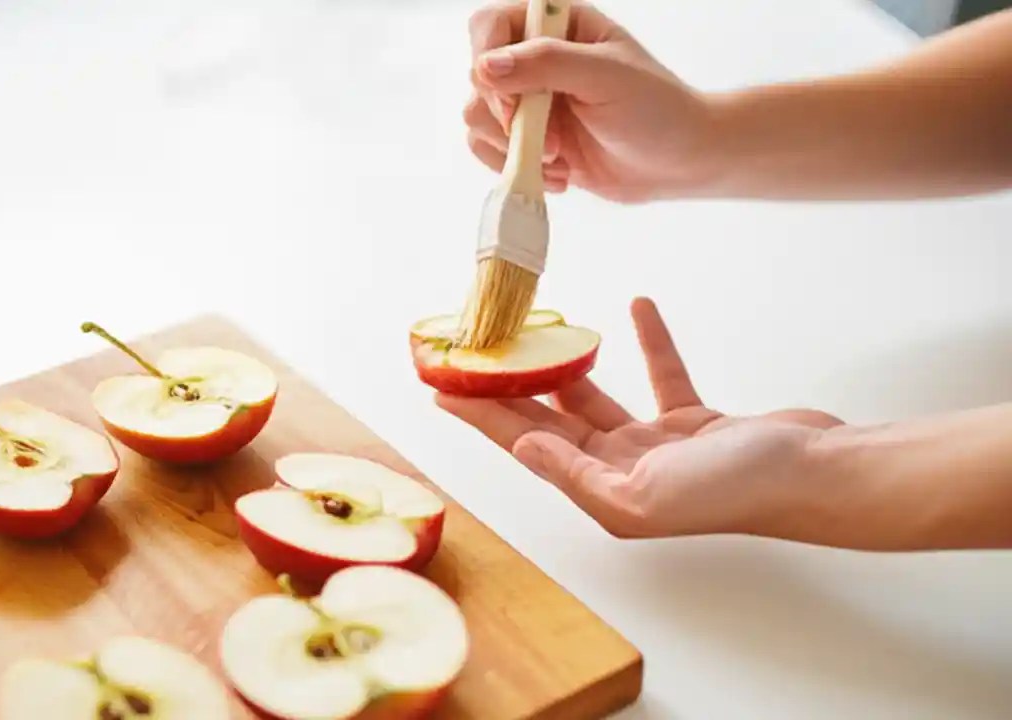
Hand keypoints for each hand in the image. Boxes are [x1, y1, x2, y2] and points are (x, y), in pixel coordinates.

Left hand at [436, 298, 846, 541]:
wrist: (819, 474)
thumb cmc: (740, 490)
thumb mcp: (646, 493)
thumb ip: (578, 472)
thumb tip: (523, 448)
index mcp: (606, 493)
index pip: (527, 446)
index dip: (483, 416)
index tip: (443, 389)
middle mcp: (624, 472)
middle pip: (550, 421)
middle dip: (511, 388)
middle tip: (476, 352)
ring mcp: (659, 448)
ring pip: (597, 399)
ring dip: (568, 366)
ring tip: (540, 332)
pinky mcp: (695, 425)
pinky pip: (662, 378)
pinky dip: (649, 345)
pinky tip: (637, 310)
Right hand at [466, 1, 717, 201]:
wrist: (676, 163)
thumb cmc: (655, 109)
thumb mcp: (606, 76)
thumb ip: (546, 63)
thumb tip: (485, 67)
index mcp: (557, 24)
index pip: (491, 24)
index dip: (489, 58)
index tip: (516, 99)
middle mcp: (535, 57)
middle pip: (477, 74)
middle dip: (507, 115)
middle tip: (551, 140)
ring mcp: (528, 99)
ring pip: (477, 115)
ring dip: (512, 145)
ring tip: (559, 157)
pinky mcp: (526, 138)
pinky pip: (487, 148)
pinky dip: (516, 167)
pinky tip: (558, 173)